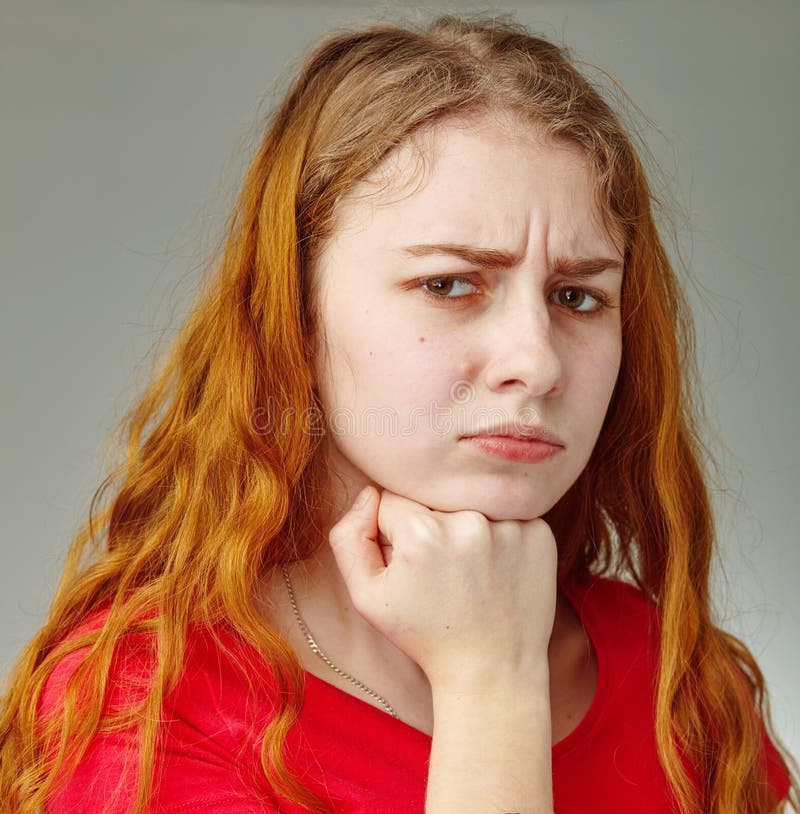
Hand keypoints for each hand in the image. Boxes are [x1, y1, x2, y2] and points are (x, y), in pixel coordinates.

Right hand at [327, 486, 557, 693]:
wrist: (493, 670)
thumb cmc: (425, 634)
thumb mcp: (366, 596)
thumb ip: (348, 538)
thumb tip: (369, 493)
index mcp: (421, 531)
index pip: (392, 500)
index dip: (395, 533)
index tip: (412, 566)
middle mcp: (468, 519)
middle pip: (432, 499)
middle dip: (429, 526)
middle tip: (441, 572)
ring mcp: (510, 524)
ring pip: (468, 503)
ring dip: (465, 528)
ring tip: (470, 572)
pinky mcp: (539, 531)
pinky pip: (505, 513)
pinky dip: (499, 536)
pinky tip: (496, 570)